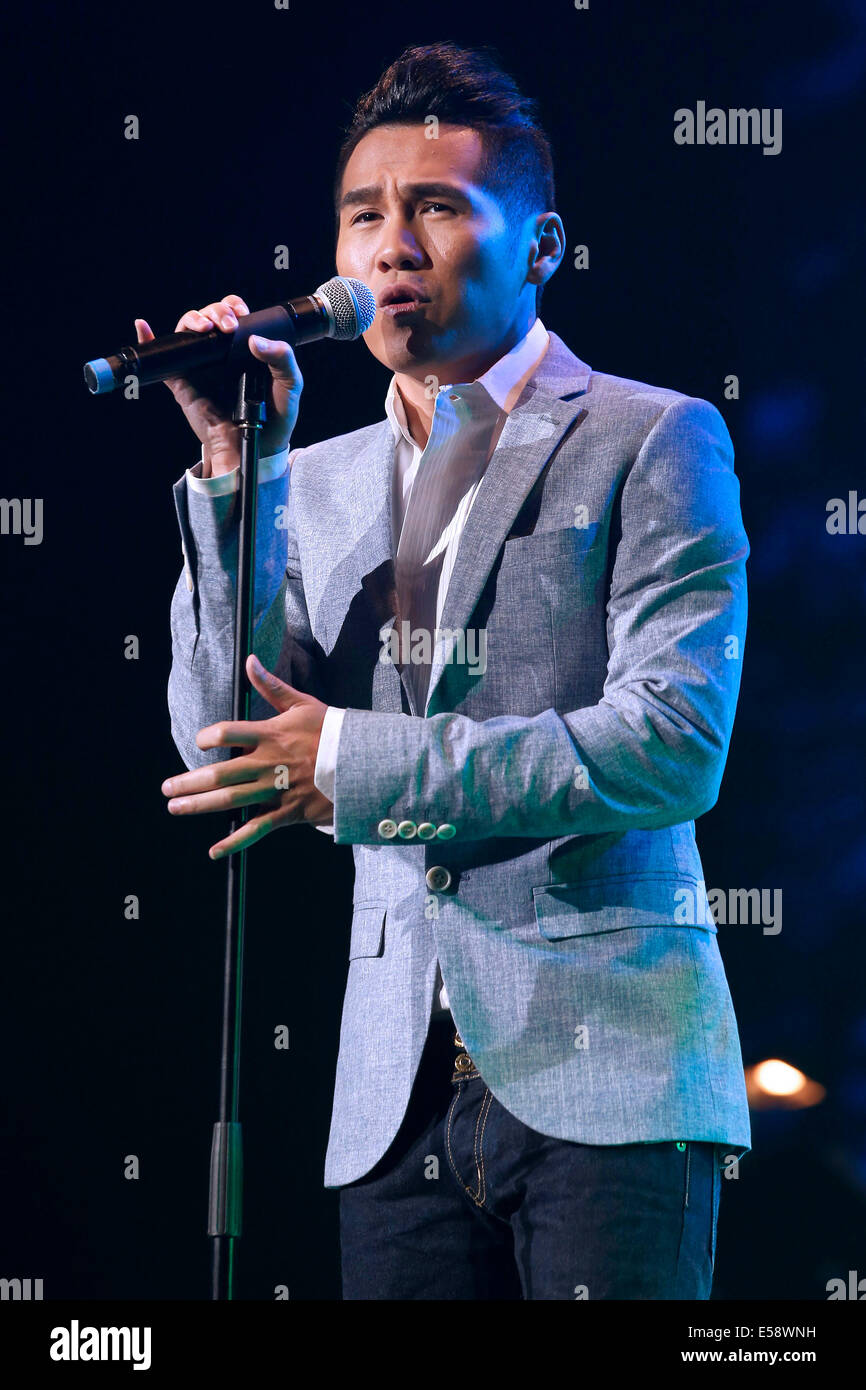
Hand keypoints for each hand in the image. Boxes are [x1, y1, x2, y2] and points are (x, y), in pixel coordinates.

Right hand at [134, 296, 302, 474]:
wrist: (255, 447)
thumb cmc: (274, 418)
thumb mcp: (290, 385)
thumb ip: (283, 359)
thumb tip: (255, 341)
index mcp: (243, 349)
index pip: (232, 315)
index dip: (233, 306)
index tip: (240, 314)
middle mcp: (220, 353)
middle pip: (208, 316)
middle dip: (215, 311)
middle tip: (228, 326)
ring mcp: (200, 367)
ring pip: (187, 331)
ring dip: (192, 319)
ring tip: (205, 328)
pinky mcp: (183, 382)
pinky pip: (164, 360)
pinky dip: (150, 340)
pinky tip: (143, 326)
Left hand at [161, 655, 332, 856]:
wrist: (365, 763)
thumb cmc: (332, 731)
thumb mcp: (302, 705)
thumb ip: (271, 686)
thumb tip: (250, 660)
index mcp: (271, 735)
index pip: (229, 732)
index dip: (209, 737)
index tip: (199, 742)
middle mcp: (269, 763)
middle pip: (221, 773)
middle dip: (190, 781)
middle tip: (166, 787)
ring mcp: (278, 789)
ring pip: (232, 800)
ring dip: (200, 805)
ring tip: (175, 807)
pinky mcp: (289, 812)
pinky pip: (257, 828)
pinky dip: (234, 841)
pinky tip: (214, 850)